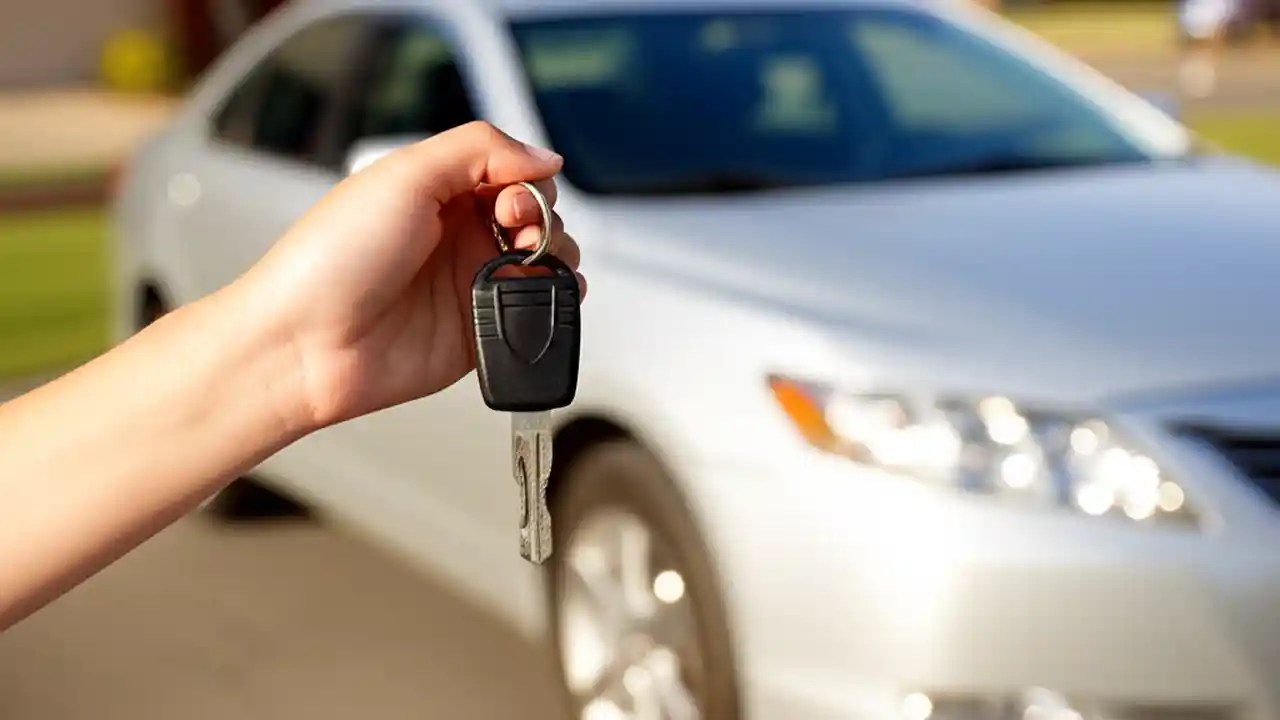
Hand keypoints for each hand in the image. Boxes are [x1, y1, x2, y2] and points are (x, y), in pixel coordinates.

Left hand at [237, 122, 581, 429]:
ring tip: (531, 264)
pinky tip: (554, 295)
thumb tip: (546, 158)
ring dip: (558, 257)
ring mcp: (469, 284)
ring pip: (545, 262)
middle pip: (537, 216)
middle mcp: (457, 235)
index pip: (512, 173)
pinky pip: (535, 313)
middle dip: (545, 220)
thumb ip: (480, 151)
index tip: (512, 203)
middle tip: (515, 233)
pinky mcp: (479, 332)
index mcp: (438, 191)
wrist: (305, 345)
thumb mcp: (404, 175)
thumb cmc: (332, 259)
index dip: (527, 183)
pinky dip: (558, 301)